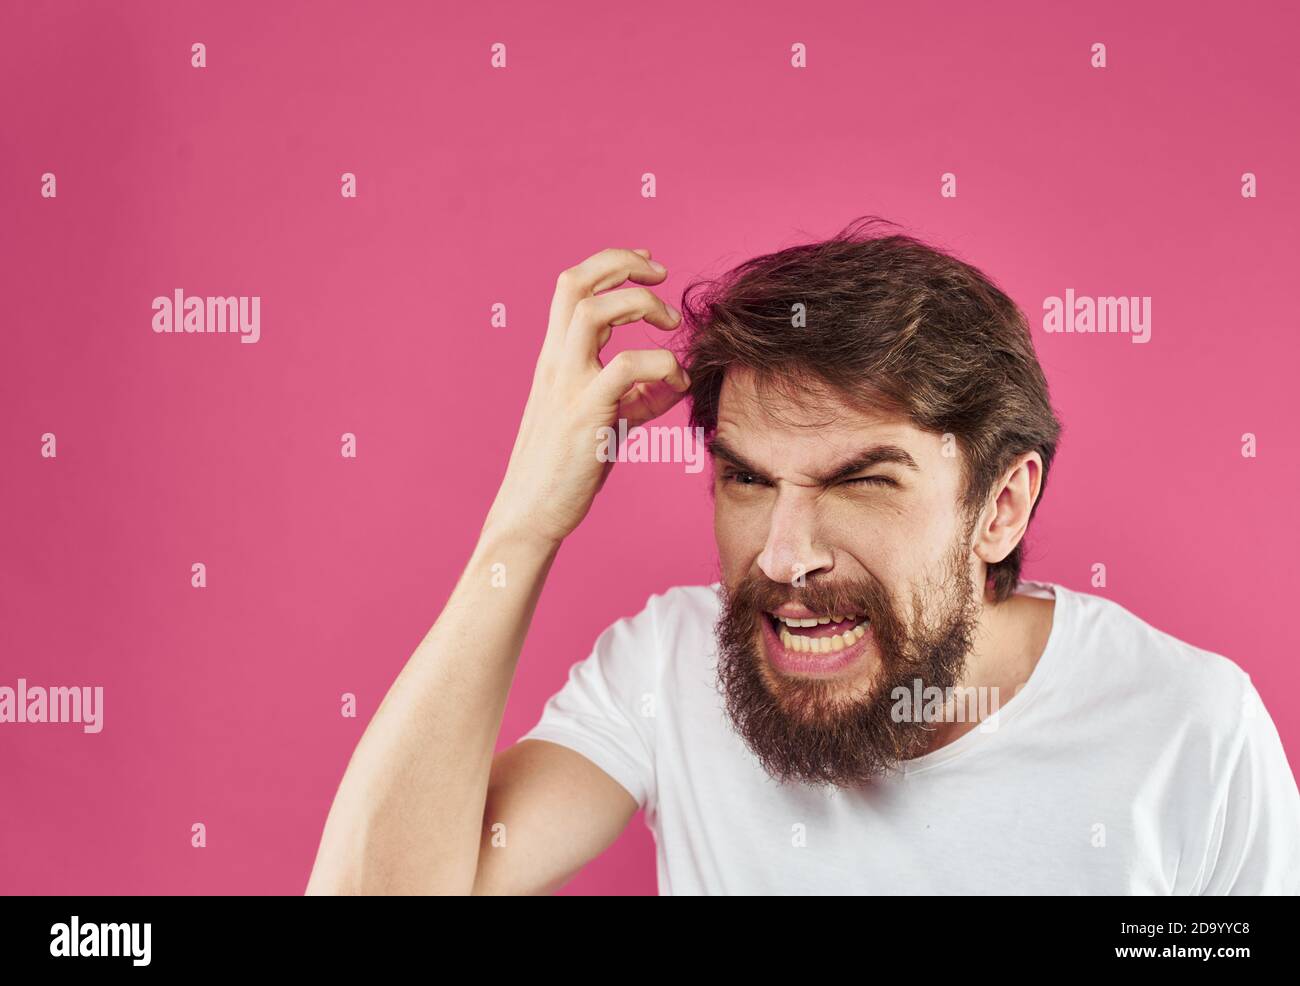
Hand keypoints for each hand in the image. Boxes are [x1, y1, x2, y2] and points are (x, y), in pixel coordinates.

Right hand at [483, 247, 689, 547]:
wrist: (530, 515)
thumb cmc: (565, 472)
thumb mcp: (605, 422)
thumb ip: (637, 398)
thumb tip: (674, 383)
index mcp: (555, 359)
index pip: (574, 288)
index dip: (611, 265)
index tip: (648, 266)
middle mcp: (556, 364)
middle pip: (575, 283)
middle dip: (622, 264)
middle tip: (661, 276)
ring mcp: (567, 386)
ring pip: (593, 312)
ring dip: (638, 304)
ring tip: (669, 324)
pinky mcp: (585, 415)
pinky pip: (626, 368)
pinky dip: (661, 364)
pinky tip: (677, 383)